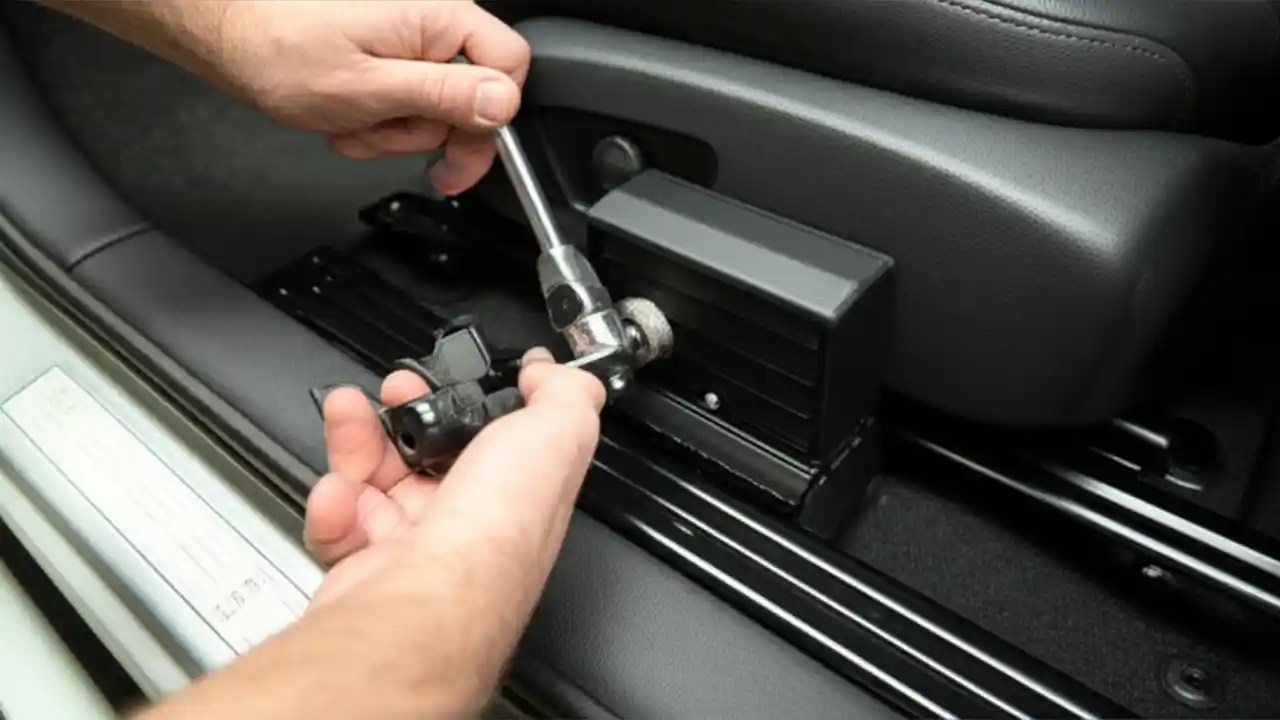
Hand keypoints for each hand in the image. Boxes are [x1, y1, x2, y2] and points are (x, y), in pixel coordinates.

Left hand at [213, 0, 529, 194]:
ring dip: (394, 129)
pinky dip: (380, 119)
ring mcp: (411, 36)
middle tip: (385, 136)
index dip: (493, 114)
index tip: (462, 147)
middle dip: (428, 130)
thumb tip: (503, 104)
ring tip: (352, 120)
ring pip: (437, 106)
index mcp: (437, 15)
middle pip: (475, 94)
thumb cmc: (280, 51)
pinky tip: (349, 116)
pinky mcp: (392, 52)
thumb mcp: (369, 87)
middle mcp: (431, 18)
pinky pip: (409, 99)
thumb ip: (443, 96)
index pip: (510, 64)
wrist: (230, 34)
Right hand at [305, 348, 604, 609]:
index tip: (450, 375)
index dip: (471, 401)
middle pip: (428, 453)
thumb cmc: (496, 534)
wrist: (425, 601)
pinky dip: (331, 503)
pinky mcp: (367, 570)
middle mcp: (470, 524)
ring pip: (376, 480)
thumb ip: (564, 393)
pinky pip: (339, 523)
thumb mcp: (559, 433)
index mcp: (519, 492)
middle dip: (404, 412)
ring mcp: (417, 549)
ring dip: (355, 441)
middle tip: (392, 392)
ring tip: (347, 415)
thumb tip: (552, 370)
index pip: (496, 439)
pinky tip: (339, 493)